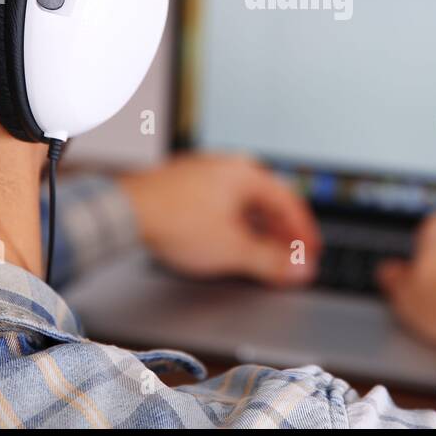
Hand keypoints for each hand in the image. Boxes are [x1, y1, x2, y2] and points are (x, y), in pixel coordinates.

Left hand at [117, 154, 321, 285]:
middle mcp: (227, 166)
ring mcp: (203, 172)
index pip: (289, 203)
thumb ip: (270, 261)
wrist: (124, 211)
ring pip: (242, 202)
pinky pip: (220, 202)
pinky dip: (233, 223)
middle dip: (280, 232)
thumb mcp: (232, 249)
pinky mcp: (182, 184)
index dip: (303, 232)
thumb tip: (299, 269)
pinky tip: (227, 242)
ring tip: (259, 254)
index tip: (311, 253)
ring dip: (256, 229)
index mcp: (246, 174)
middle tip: (288, 257)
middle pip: (266, 201)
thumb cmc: (176, 222)